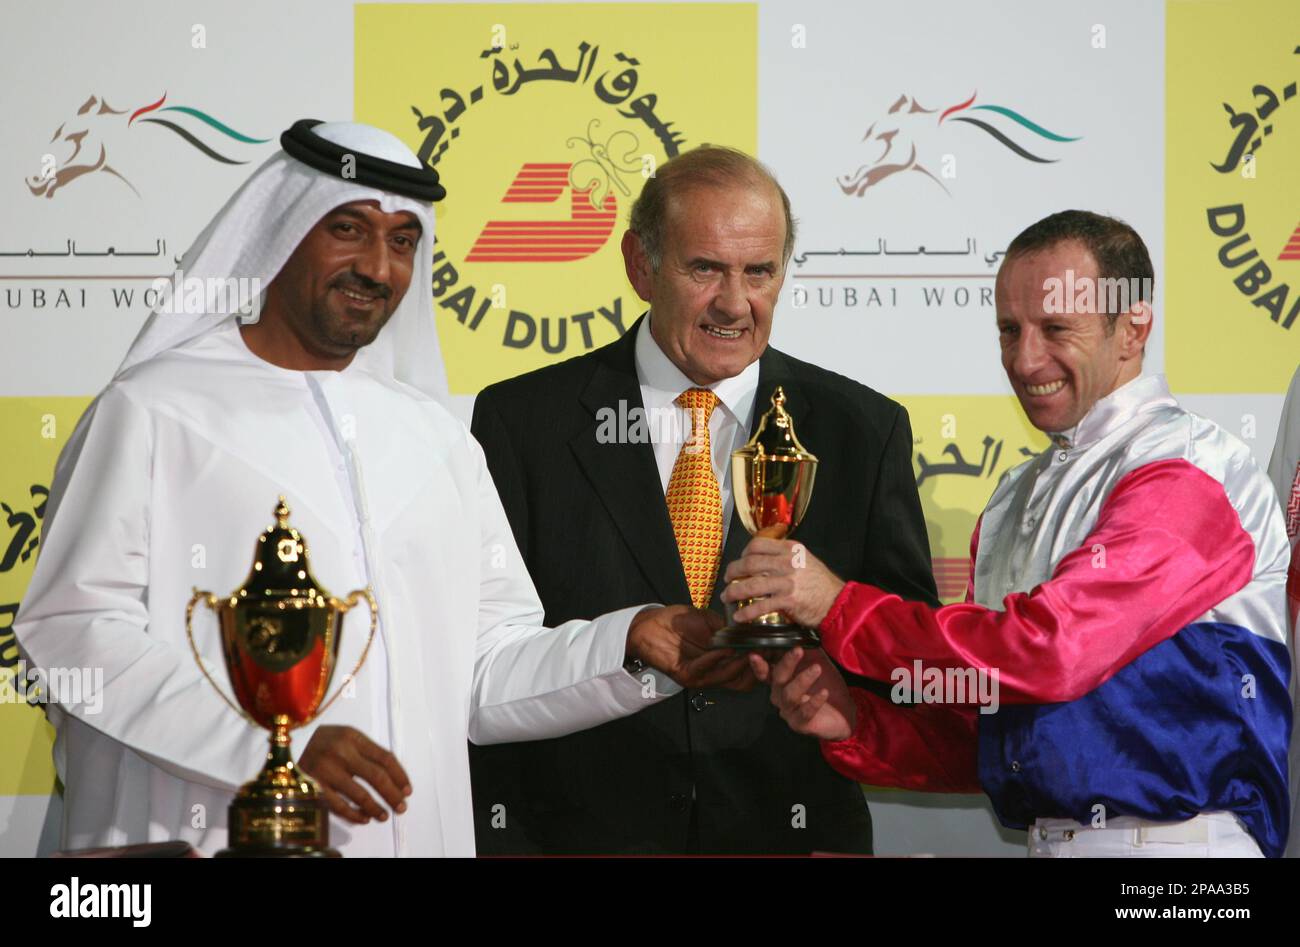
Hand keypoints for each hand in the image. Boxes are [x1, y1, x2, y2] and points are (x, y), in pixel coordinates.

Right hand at [299, 725, 411, 824]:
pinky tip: (364, 818)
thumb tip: (393, 778)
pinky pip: (339, 806)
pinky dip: (354, 815)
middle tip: (402, 807)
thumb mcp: (344, 738)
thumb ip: (366, 752)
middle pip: (377, 776)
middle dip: (393, 794)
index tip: (407, 790)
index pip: (385, 757)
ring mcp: (326, 769)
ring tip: (384, 815)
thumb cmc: (322, 743)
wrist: (285, 746)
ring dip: (376, 808)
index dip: (400, 776)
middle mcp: (340, 750)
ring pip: (360, 794)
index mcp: (352, 736)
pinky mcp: (313, 786)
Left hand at [627, 605, 755, 690]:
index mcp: (724, 661)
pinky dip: (715, 660)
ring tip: (748, 651)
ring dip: (739, 665)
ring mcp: (701, 676)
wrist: (650, 624)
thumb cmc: (679, 623)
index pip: (750, 671)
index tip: (776, 649)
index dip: (765, 662)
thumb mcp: (711, 622)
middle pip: (744, 681)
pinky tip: (723, 649)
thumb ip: (730, 630)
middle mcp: (715, 672)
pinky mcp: (686, 675)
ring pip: (727, 679)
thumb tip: (754, 631)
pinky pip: (704, 672)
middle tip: (765, 652)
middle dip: (757, 667)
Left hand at [721, 533, 845, 627]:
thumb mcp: (804, 559)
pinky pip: (760, 606)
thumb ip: (784, 556)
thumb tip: (758, 559)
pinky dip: (746, 612)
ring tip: (727, 597)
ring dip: (733, 592)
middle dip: (732, 572)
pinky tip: (739, 617)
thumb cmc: (820, 582)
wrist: (837, 602)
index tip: (739, 562)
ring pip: (751, 584)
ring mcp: (788, 581)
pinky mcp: (788, 600)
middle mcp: (788, 562)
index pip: (758, 544)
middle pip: (749, 563)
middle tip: (727, 579)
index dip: (743, 553)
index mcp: (790, 549)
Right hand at [750, 647, 856, 740]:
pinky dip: (814, 702)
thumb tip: (798, 631)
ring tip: (817, 669)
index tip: (754, 654)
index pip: (765, 672)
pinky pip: (804, 713)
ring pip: (790, 695)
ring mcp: (789, 711)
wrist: (845, 711)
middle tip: (798, 650)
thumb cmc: (827, 683)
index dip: (758, 665)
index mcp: (780, 681)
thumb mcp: (816, 662)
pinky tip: (824, 692)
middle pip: (777, 679)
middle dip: (787, 663)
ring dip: (802, 680)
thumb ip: (805, 650)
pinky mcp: (800, 724)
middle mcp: (780, 696)